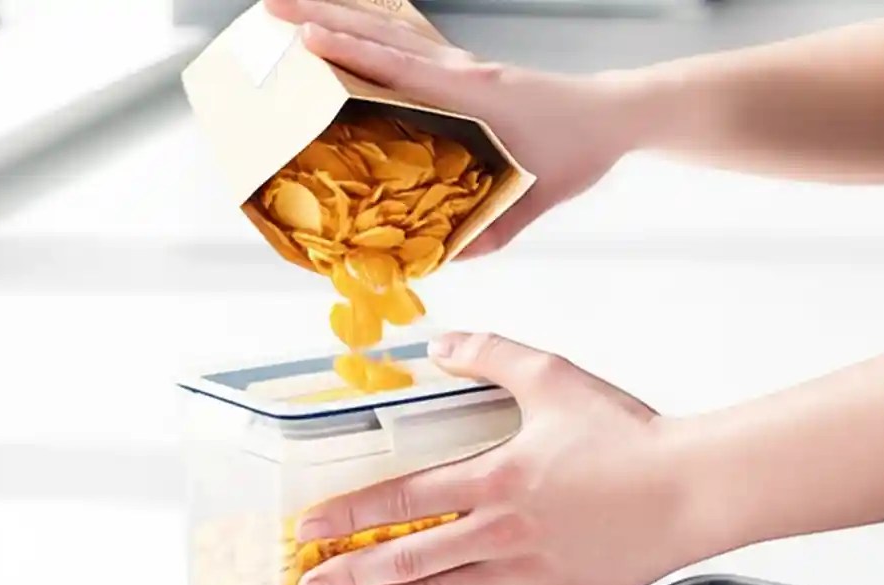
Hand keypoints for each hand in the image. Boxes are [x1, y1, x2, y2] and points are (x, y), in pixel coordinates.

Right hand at [263, 0, 639, 259]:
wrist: (613, 114)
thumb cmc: (576, 151)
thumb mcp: (536, 197)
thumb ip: (491, 228)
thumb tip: (444, 260)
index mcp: (470, 95)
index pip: (398, 68)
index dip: (349, 53)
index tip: (304, 41)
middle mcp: (459, 69)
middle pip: (379, 33)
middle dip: (320, 16)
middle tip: (269, 10)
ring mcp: (459, 64)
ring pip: (388, 29)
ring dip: (337, 14)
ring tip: (289, 10)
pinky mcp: (463, 68)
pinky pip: (405, 41)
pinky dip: (368, 29)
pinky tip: (344, 28)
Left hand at [291, 332, 710, 584]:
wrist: (693, 489)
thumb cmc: (631, 437)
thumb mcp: (554, 377)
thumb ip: (491, 354)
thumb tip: (440, 343)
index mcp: (496, 477)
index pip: (403, 500)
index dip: (350, 516)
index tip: (311, 530)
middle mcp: (501, 531)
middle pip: (408, 562)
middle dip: (350, 579)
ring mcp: (525, 570)